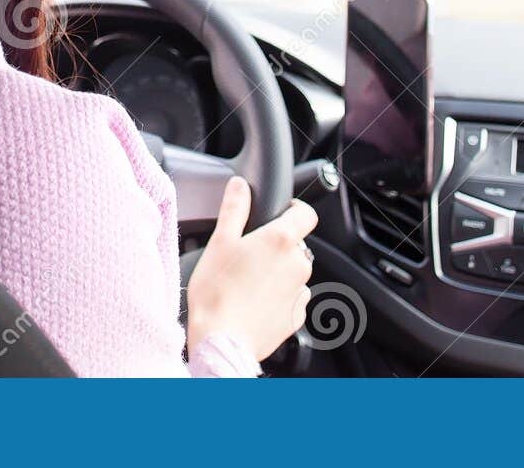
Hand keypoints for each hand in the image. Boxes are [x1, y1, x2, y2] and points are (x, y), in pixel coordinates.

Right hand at [185, 176, 318, 361]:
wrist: (221, 339)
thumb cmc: (217, 292)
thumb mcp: (220, 241)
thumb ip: (234, 208)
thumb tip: (239, 185)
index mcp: (281, 240)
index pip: (306, 213)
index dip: (294, 209)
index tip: (281, 212)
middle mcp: (298, 264)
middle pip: (296, 244)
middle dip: (276, 246)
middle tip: (248, 254)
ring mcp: (300, 292)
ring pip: (293, 272)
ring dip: (278, 272)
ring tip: (248, 282)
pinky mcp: (296, 316)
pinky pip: (292, 298)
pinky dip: (278, 297)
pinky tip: (254, 302)